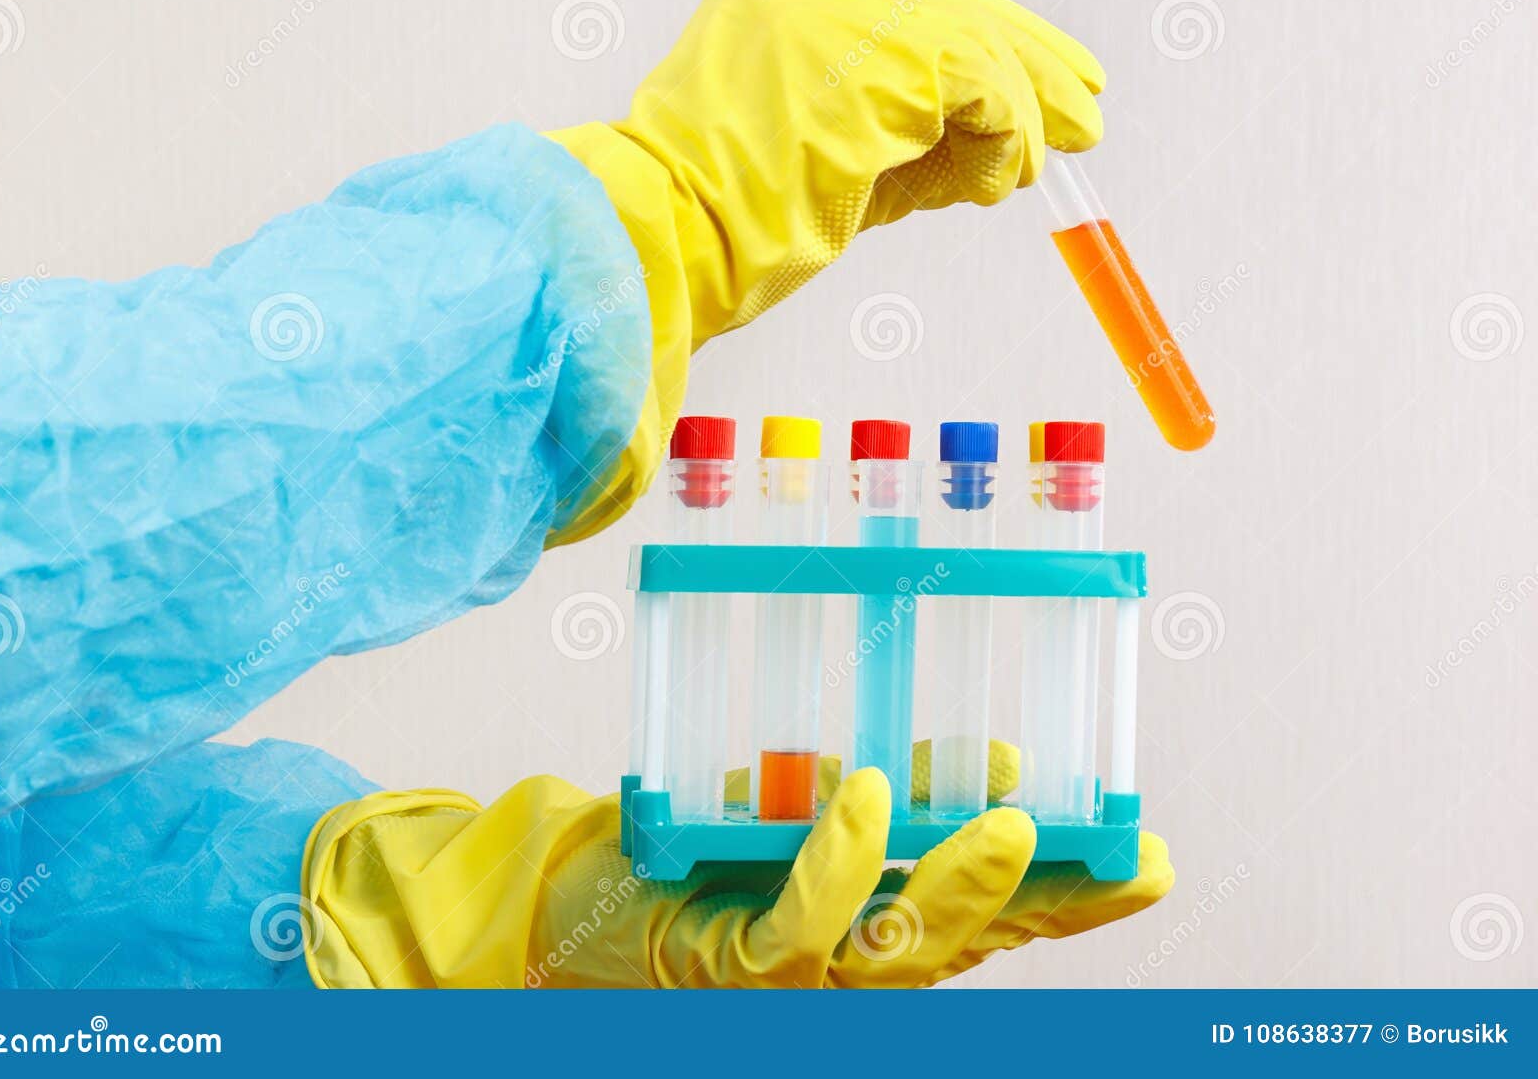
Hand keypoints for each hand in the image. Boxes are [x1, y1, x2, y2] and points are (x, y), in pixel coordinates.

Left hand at [302, 739, 1170, 987]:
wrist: (578, 903)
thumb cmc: (700, 857)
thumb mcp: (803, 809)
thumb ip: (886, 794)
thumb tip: (977, 759)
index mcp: (886, 919)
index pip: (1002, 916)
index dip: (1079, 896)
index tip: (1149, 857)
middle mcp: (856, 958)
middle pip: (971, 945)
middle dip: (1044, 902)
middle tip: (1107, 850)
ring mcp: (799, 968)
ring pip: (897, 951)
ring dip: (958, 887)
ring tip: (1005, 823)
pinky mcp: (731, 958)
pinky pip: (796, 925)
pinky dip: (837, 865)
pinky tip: (865, 800)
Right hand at [546, 0, 1104, 541]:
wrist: (671, 245)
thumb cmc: (726, 225)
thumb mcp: (827, 162)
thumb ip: (905, 136)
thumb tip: (999, 140)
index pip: (911, 7)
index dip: (984, 46)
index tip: (1038, 89)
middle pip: (952, 8)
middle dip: (1028, 66)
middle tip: (1083, 114)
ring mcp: (840, 14)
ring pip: (975, 42)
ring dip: (1023, 109)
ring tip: (1040, 164)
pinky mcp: (877, 62)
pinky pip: (981, 83)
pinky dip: (1007, 132)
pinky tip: (1001, 178)